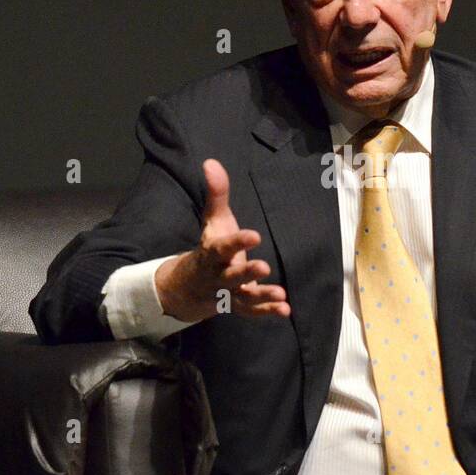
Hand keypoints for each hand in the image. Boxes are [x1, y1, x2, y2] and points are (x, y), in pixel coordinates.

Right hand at [153, 159, 290, 322]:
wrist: (189, 286)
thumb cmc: (209, 246)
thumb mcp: (213, 220)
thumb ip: (217, 194)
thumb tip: (211, 162)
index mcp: (212, 253)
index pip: (223, 247)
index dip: (237, 242)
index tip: (255, 235)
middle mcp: (219, 275)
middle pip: (231, 276)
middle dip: (246, 273)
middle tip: (264, 267)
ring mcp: (229, 293)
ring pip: (243, 297)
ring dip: (261, 296)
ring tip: (280, 294)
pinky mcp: (239, 306)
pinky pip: (252, 311)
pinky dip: (268, 312)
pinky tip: (286, 309)